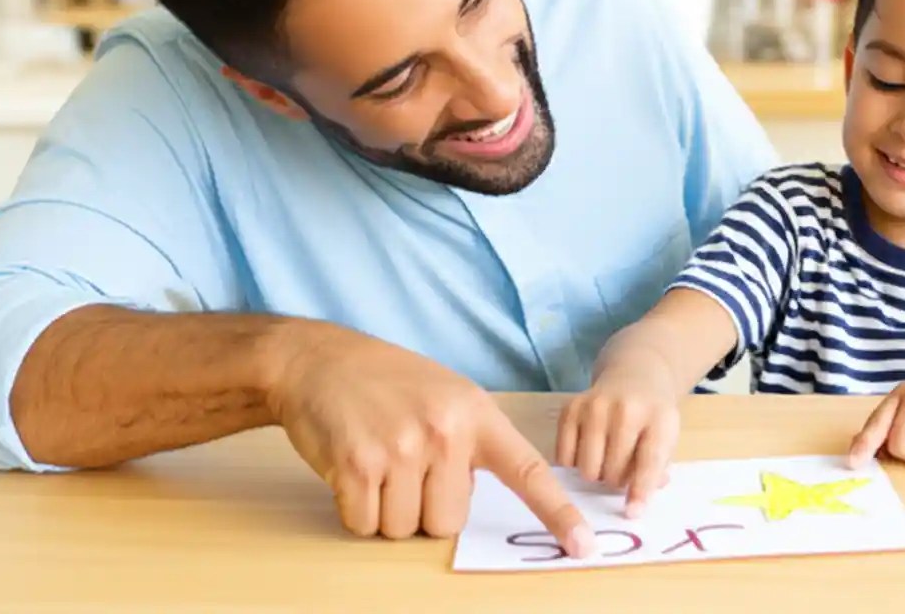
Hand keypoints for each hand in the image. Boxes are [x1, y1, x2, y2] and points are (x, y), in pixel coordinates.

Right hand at [268, 330, 592, 556]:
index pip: (527, 471)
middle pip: (448, 522)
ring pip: (404, 528)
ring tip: (378, 461)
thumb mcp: (448, 396)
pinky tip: (351, 469)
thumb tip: (476, 500)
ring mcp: (401, 448)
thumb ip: (474, 443)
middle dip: (424, 508)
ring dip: (387, 509)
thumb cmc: (389, 382)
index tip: (584, 543)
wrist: (320, 359)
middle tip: (405, 466)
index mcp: (476, 415)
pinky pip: (364, 524)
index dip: (557, 512)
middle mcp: (445, 432)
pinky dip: (355, 510)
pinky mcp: (356, 465)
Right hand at [555, 354, 680, 518]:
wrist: (635, 377)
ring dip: (595, 475)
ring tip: (604, 462)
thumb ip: (656, 471)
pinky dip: (573, 463)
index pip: (649, 460)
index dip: (640, 490)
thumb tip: (636, 503)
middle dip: (616, 481)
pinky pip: (564, 457)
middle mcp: (626, 408)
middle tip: (619, 472)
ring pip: (587, 468)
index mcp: (659, 418)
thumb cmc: (652, 418)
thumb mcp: (666, 440)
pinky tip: (586, 451)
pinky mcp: (570, 407)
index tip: (631, 513)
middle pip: (613, 470)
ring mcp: (595, 405)